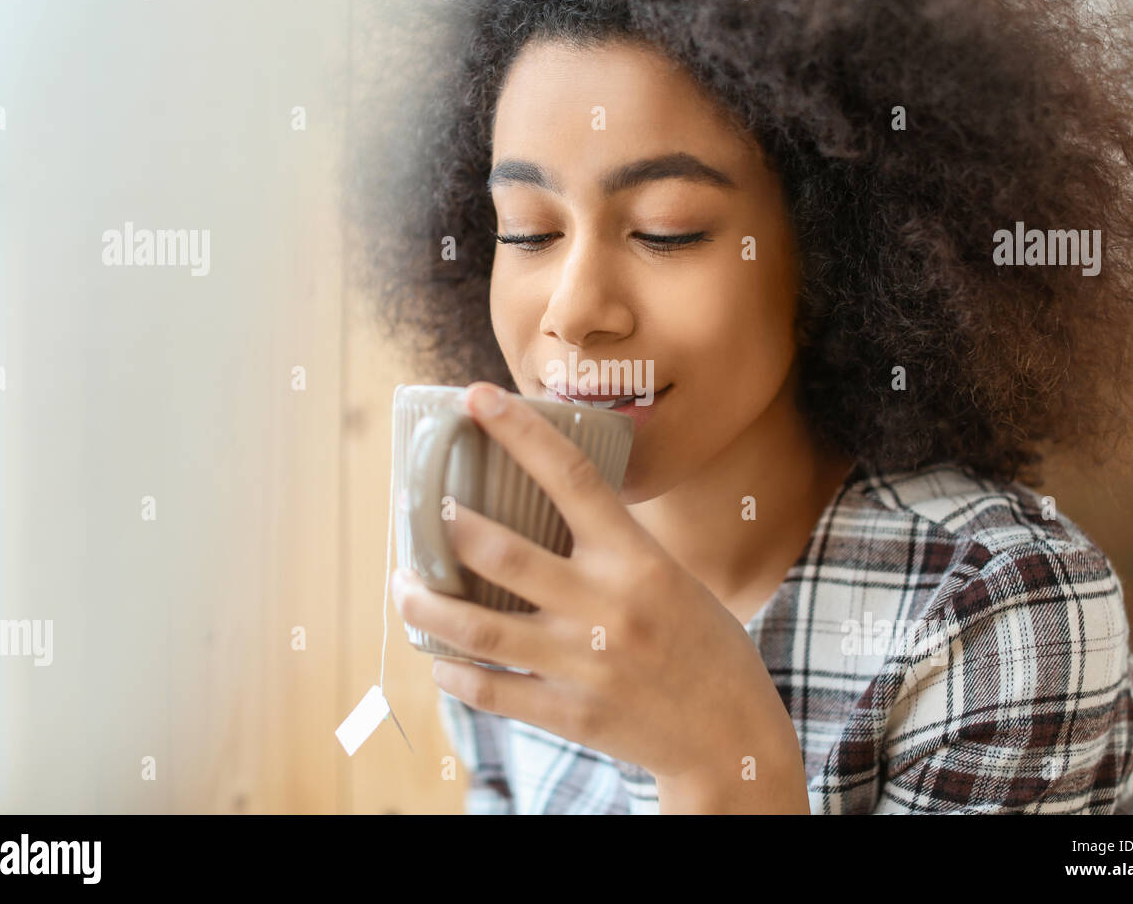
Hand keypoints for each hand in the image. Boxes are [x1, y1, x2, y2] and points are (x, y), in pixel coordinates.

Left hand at [392, 381, 806, 799]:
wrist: (731, 735)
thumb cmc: (700, 641)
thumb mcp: (669, 576)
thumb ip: (611, 546)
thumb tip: (544, 501)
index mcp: (638, 559)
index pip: (572, 477)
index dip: (520, 432)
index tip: (476, 397)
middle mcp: (608, 607)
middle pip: (504, 554)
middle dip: (448, 527)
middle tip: (420, 511)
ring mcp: (585, 664)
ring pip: (479, 628)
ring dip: (426, 604)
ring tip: (401, 586)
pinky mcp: (570, 714)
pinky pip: (491, 690)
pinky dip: (453, 673)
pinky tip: (439, 657)